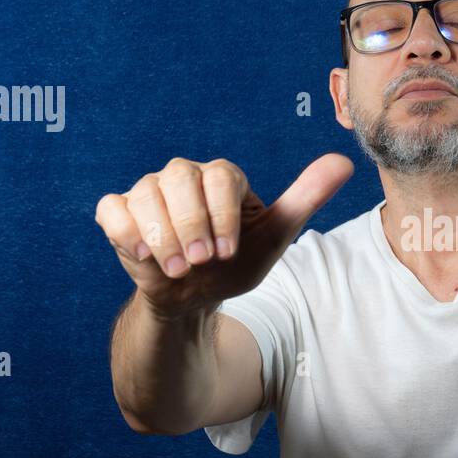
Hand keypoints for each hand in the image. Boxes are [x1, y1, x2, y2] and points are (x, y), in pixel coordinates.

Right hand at [95, 154, 353, 319]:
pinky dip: (125, 231)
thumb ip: (306, 198)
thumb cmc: (236, 263)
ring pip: (145, 194)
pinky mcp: (120, 213)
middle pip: (179, 180)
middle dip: (190, 226)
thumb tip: (344, 161)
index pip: (219, 177)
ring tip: (177, 269)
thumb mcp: (275, 236)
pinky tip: (142, 256)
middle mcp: (183, 176)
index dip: (221, 217)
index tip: (227, 252)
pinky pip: (112, 209)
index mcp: (221, 177)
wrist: (196, 296)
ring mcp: (148, 192)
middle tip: (201, 263)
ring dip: (161, 236)